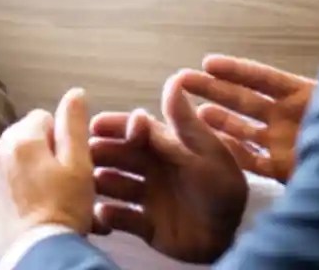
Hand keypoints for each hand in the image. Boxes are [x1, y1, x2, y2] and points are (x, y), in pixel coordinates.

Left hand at [0, 88, 94, 262]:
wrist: (38, 255)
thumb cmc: (64, 210)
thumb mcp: (80, 164)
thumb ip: (74, 124)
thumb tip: (74, 93)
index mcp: (22, 139)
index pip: (43, 117)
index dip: (61, 139)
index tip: (69, 163)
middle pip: (23, 139)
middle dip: (40, 153)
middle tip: (59, 183)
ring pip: (8, 162)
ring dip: (23, 172)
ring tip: (43, 199)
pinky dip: (8, 192)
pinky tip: (26, 210)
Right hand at [90, 75, 246, 264]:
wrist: (233, 240)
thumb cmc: (223, 190)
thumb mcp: (208, 152)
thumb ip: (186, 122)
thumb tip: (173, 79)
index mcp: (167, 147)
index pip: (135, 131)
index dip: (115, 126)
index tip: (96, 125)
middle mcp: (152, 169)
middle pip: (117, 156)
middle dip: (100, 153)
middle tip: (85, 154)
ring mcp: (147, 197)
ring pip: (114, 185)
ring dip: (101, 182)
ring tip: (95, 182)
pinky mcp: (145, 226)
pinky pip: (121, 218)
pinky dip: (111, 215)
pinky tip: (104, 213)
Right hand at [179, 54, 316, 181]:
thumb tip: (291, 70)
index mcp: (305, 95)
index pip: (263, 78)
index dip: (236, 70)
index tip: (208, 63)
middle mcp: (288, 117)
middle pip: (244, 100)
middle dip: (213, 89)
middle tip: (183, 80)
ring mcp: (283, 143)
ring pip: (244, 128)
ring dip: (219, 119)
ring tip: (194, 113)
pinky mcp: (283, 170)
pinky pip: (253, 160)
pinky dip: (233, 152)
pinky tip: (213, 145)